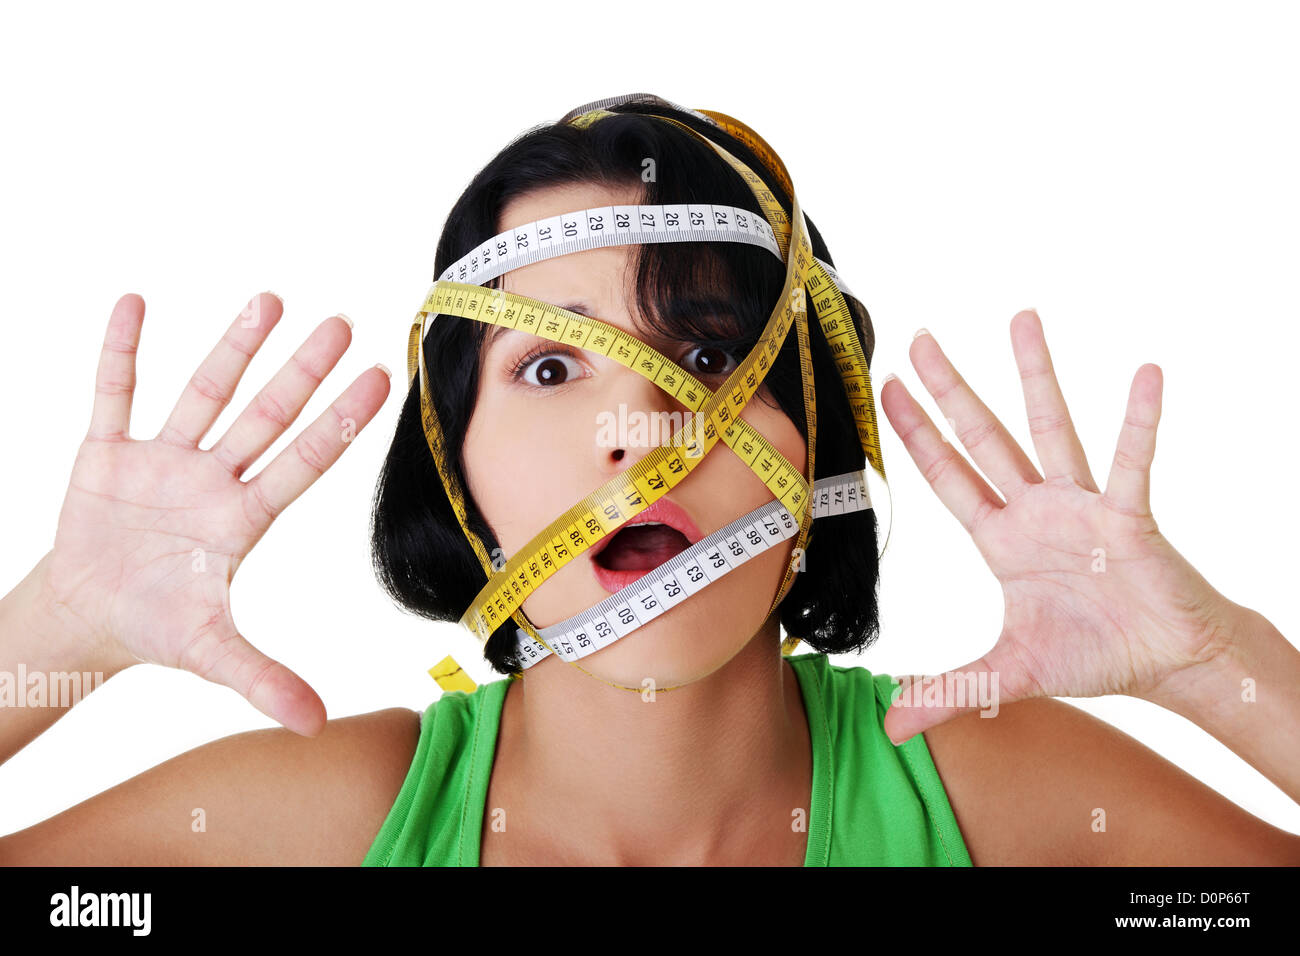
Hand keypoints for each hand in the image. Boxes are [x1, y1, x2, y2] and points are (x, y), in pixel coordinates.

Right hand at [39, 292, 389, 735]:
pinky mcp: (107, 452)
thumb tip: (315, 726)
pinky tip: (134, 304)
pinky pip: (115, 392)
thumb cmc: (158, 626)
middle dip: (302, 371)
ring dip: (234, 347)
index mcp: (244, 518)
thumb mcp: (211, 653)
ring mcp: (164, 459)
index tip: (382, 378)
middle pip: (267, 416)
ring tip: (270, 298)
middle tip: (343, 322)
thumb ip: (263, 678)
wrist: (90, 617)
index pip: (304, 462)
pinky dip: (120, 352)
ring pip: (206, 392)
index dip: (340, 423)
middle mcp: (214, 478)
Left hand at [878, 310, 1236, 744]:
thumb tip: (890, 726)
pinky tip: (1146, 374)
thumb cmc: (1092, 654)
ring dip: (1034, 377)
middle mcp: (1034, 510)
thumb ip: (949, 691)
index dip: (916, 436)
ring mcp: (1082, 506)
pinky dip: (1139, 422)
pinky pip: (1133, 463)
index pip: (947, 476)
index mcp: (1000, 538)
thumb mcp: (1008, 674)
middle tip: (919, 337)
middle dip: (949, 390)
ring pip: (1050, 429)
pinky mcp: (1131, 517)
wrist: (1165, 662)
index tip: (887, 390)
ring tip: (1020, 319)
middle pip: (982, 437)